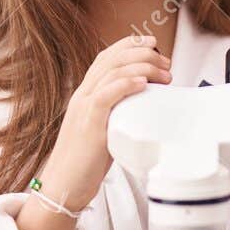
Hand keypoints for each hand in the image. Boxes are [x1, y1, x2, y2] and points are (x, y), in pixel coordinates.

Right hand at [44, 34, 171, 208]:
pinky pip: (106, 95)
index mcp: (85, 95)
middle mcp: (82, 96)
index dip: (129, 45)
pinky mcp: (88, 124)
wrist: (63, 185)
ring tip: (163, 74)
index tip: (152, 44)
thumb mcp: (105, 130)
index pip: (105, 58)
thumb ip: (119, 115)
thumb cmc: (85, 163)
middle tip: (166, 63)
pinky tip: (143, 83)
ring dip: (142, 68)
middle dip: (142, 53)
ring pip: (112, 73)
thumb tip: (146, 109)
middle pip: (111, 59)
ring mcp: (83, 108)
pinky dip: (126, 85)